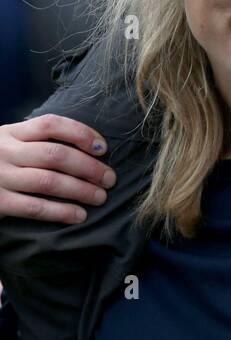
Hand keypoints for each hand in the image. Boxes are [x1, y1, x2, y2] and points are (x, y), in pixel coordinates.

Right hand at [0, 116, 116, 223]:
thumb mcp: (9, 142)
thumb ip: (36, 140)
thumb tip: (89, 145)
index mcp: (11, 132)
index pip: (51, 124)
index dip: (81, 133)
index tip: (103, 148)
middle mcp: (5, 151)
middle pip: (55, 155)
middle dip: (89, 167)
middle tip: (110, 179)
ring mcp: (0, 177)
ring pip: (49, 182)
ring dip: (80, 190)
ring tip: (100, 197)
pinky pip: (34, 207)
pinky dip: (60, 212)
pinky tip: (78, 215)